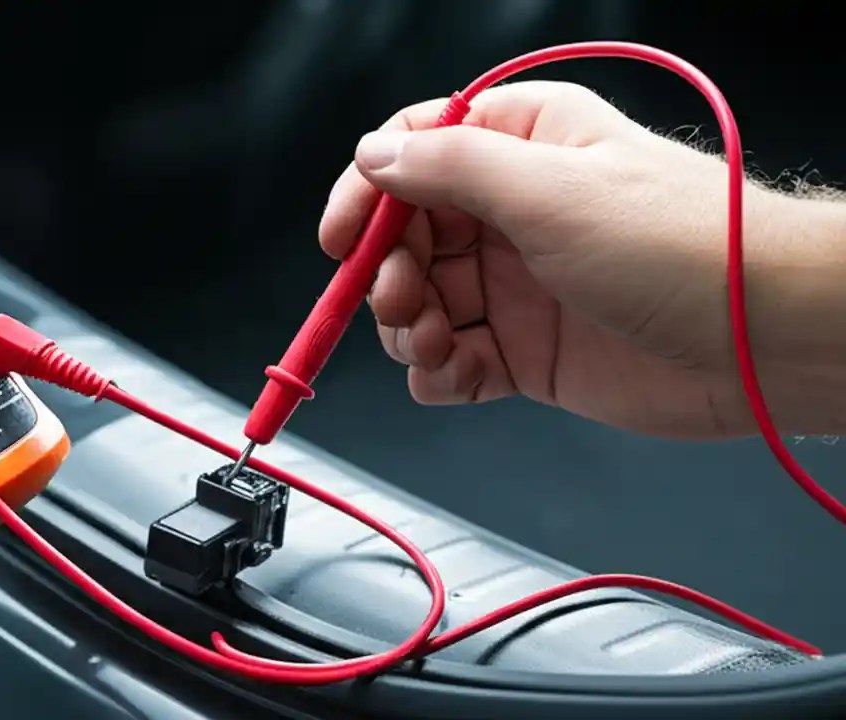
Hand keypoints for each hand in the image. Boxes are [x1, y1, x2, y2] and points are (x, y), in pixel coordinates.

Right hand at [323, 81, 845, 437]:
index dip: (368, 192)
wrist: (763, 341)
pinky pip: (454, 361)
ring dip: (409, 331)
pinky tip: (456, 376)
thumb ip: (450, 168)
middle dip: (389, 274)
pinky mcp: (527, 351)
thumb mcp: (552, 188)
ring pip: (420, 305)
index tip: (341, 238)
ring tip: (439, 345)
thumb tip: (374, 156)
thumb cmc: (683, 245)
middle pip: (405, 237)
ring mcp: (517, 285)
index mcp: (522, 146)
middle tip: (403, 302)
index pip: (414, 152)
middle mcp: (512, 213)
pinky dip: (439, 375)